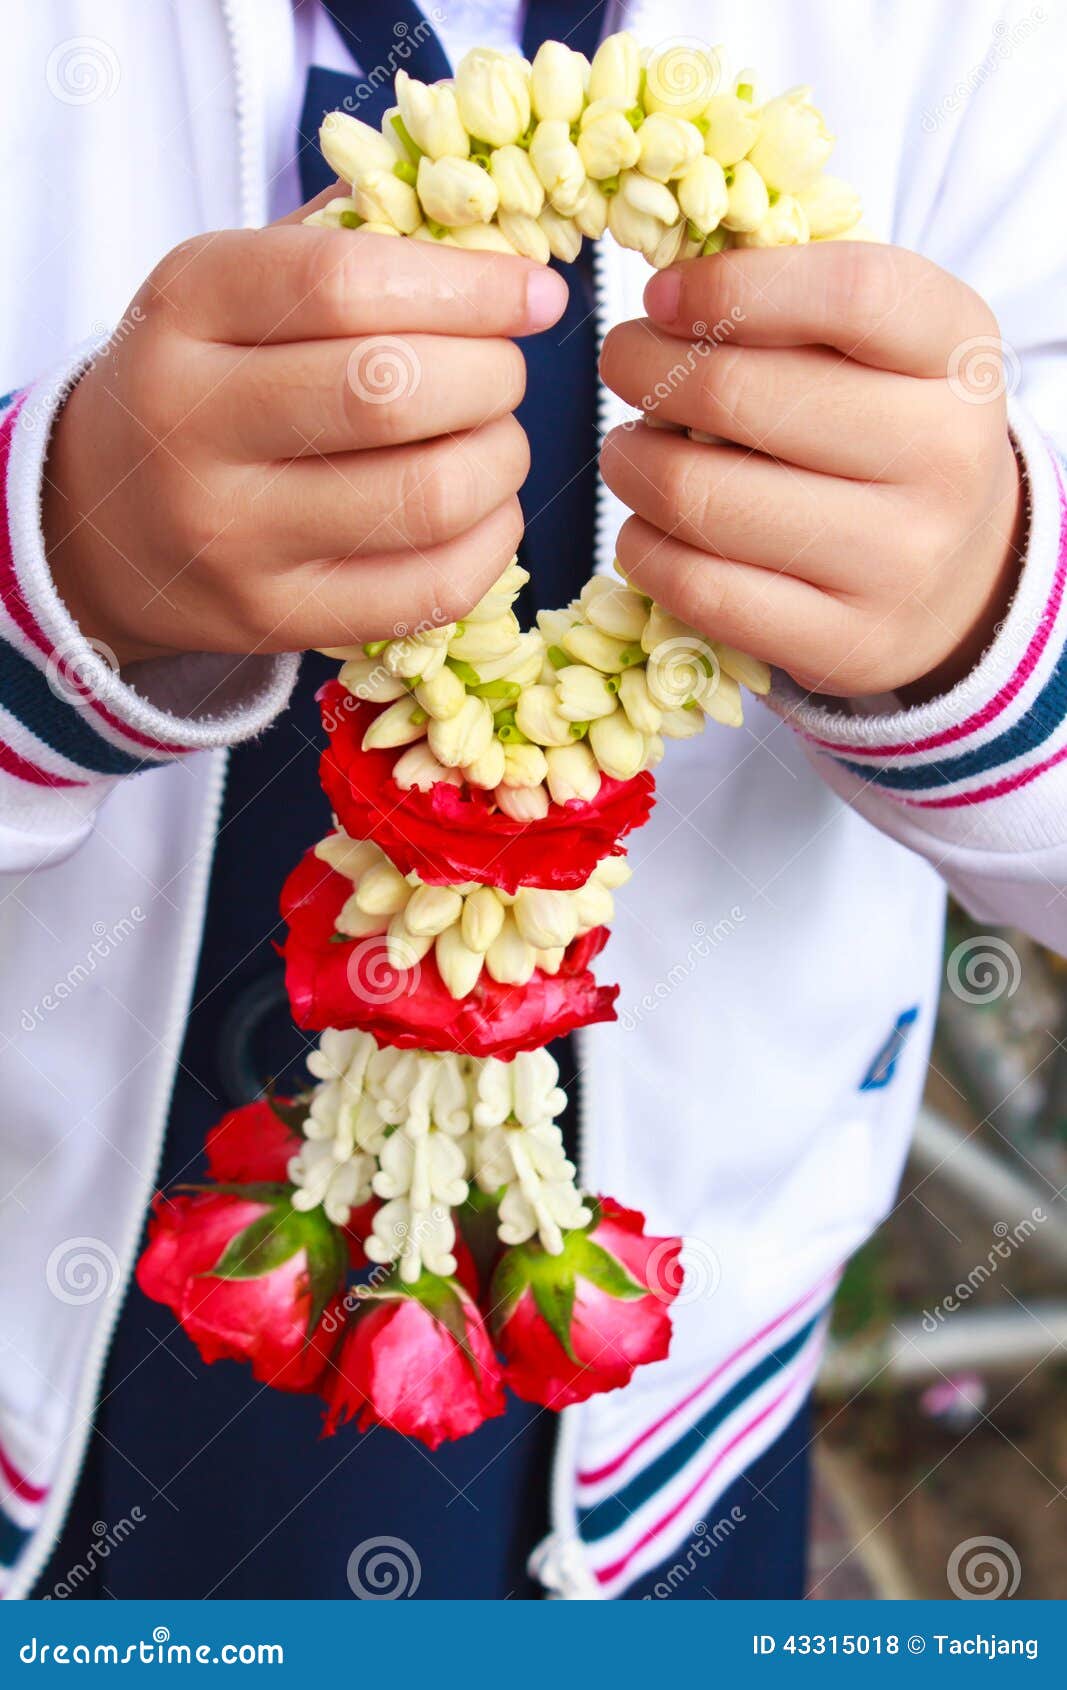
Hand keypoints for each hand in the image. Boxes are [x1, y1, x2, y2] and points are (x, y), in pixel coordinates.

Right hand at [43, 217, 566, 666]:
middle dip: (491, 376)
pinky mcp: (273, 619)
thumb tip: (502, 241)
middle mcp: (192, 427)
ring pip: (427, 497)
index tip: (536, 293)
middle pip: (393, 393)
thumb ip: (349, 245)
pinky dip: (493, 541)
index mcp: (186, 310)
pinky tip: (485, 510)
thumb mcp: (235, 290)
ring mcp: (231, 537)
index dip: (470, 286)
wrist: (104, 523)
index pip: (347, 284)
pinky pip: (430, 589)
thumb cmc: (205, 382)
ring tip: (494, 441)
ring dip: (502, 460)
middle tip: (501, 373)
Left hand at [599, 243, 1024, 698]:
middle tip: (624, 365)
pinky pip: (701, 589)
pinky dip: (644, 549)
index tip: (660, 296)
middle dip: (645, 371)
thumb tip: (662, 296)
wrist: (960, 572)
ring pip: (703, 499)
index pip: (847, 295)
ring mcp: (898, 560)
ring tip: (628, 450)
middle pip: (740, 398)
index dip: (729, 288)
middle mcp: (944, 457)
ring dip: (630, 465)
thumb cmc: (886, 428)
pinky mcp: (847, 642)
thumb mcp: (879, 343)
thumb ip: (794, 295)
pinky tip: (646, 525)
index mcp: (956, 354)